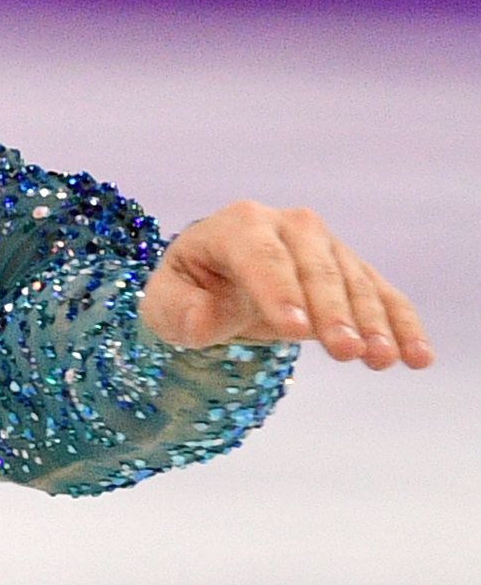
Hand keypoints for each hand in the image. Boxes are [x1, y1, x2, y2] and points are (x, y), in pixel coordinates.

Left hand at [140, 202, 433, 369]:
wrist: (213, 284)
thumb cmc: (187, 292)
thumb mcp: (166, 305)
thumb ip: (184, 312)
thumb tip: (207, 322)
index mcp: (237, 225)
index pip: (260, 258)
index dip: (279, 292)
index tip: (295, 331)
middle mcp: (288, 226)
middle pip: (315, 268)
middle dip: (333, 311)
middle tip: (347, 352)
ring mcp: (325, 245)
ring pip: (355, 282)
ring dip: (374, 322)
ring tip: (384, 360)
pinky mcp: (352, 271)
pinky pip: (383, 296)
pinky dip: (402, 325)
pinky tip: (418, 357)